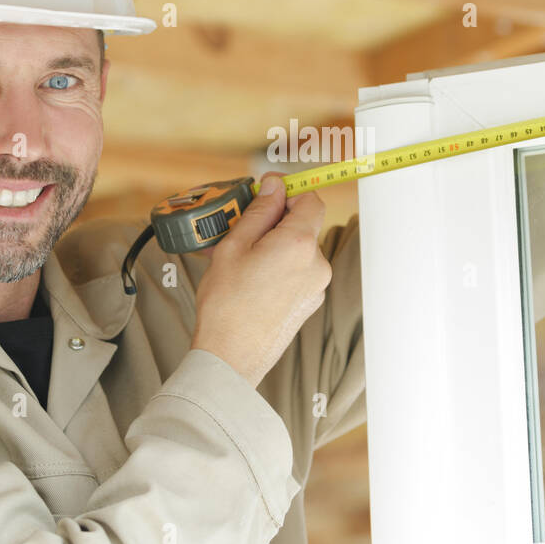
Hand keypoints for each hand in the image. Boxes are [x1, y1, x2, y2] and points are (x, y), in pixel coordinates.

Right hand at [190, 171, 331, 387]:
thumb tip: (274, 186)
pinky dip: (278, 265)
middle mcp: (316, 264)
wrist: (231, 357)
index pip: (311, 199)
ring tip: (240, 257)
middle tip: (241, 226)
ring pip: (298, 249)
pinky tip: (250, 277)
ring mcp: (316, 286)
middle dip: (275, 220)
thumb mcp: (234, 246)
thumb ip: (259, 212)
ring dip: (274, 244)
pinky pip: (296, 271)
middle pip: (304, 225)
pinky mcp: (310, 302)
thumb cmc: (227, 305)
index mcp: (299, 244)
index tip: (266, 191)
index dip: (288, 190)